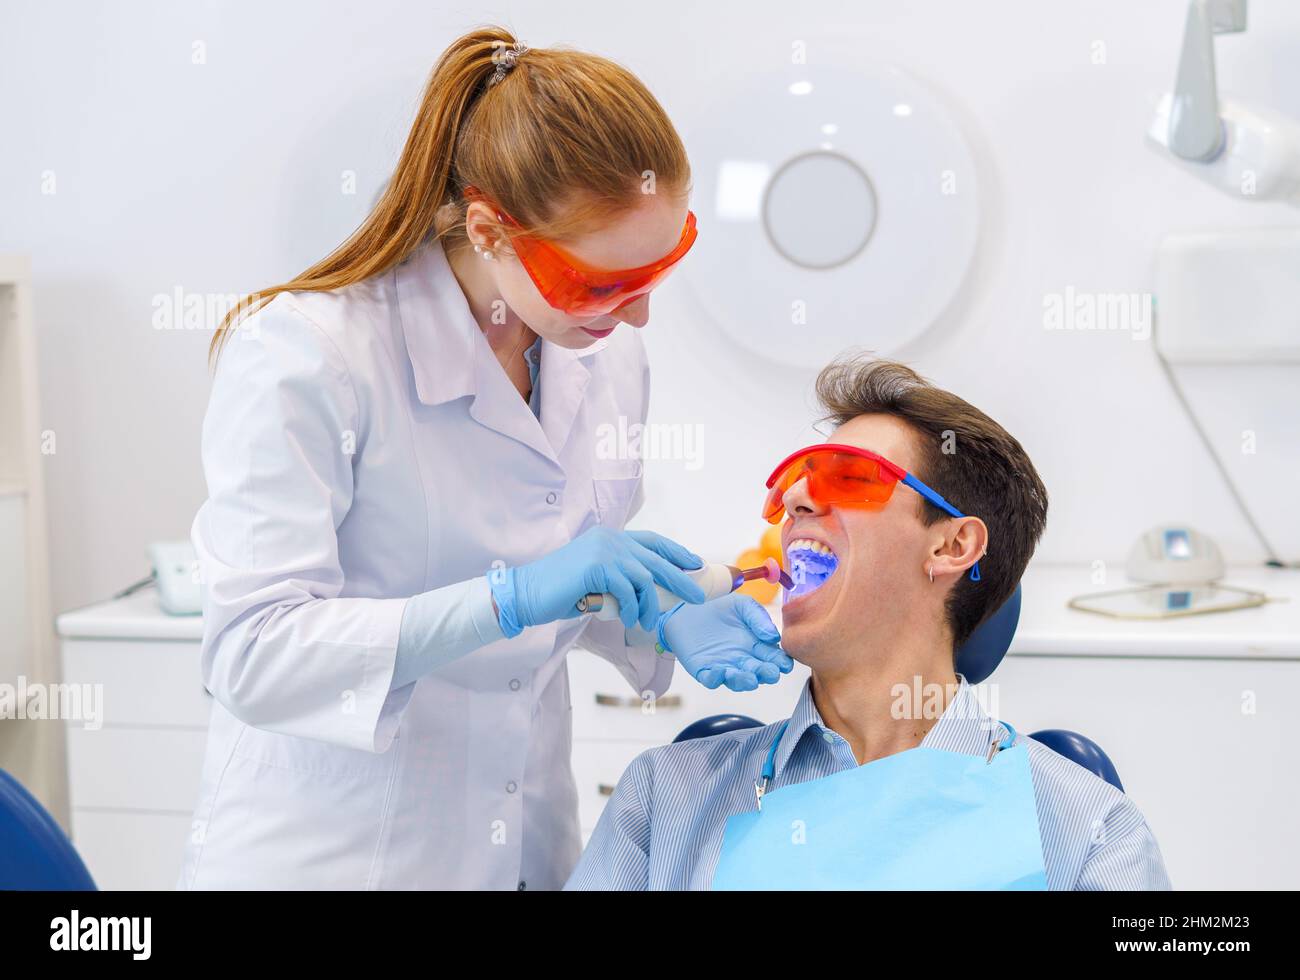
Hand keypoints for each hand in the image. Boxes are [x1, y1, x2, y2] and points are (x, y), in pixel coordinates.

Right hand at [489, 528, 706, 635]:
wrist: (528, 593)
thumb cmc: (561, 591)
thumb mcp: (597, 580)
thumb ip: (620, 577)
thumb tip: (650, 592)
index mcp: (610, 537)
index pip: (652, 540)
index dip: (676, 552)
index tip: (695, 564)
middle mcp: (610, 538)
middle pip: (656, 558)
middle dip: (680, 579)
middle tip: (697, 596)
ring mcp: (603, 550)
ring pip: (644, 578)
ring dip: (651, 605)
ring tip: (649, 623)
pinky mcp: (597, 567)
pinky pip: (627, 591)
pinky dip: (632, 608)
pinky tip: (629, 620)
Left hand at [659, 593, 793, 691]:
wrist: (687, 604)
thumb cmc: (718, 605)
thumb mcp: (743, 606)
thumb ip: (758, 618)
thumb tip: (774, 637)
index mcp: (756, 645)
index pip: (772, 658)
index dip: (780, 662)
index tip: (785, 664)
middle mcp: (743, 660)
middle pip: (758, 672)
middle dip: (766, 674)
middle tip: (771, 673)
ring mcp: (724, 666)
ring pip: (737, 680)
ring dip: (744, 681)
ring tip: (751, 679)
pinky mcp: (704, 670)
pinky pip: (711, 679)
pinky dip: (716, 678)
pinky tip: (721, 672)